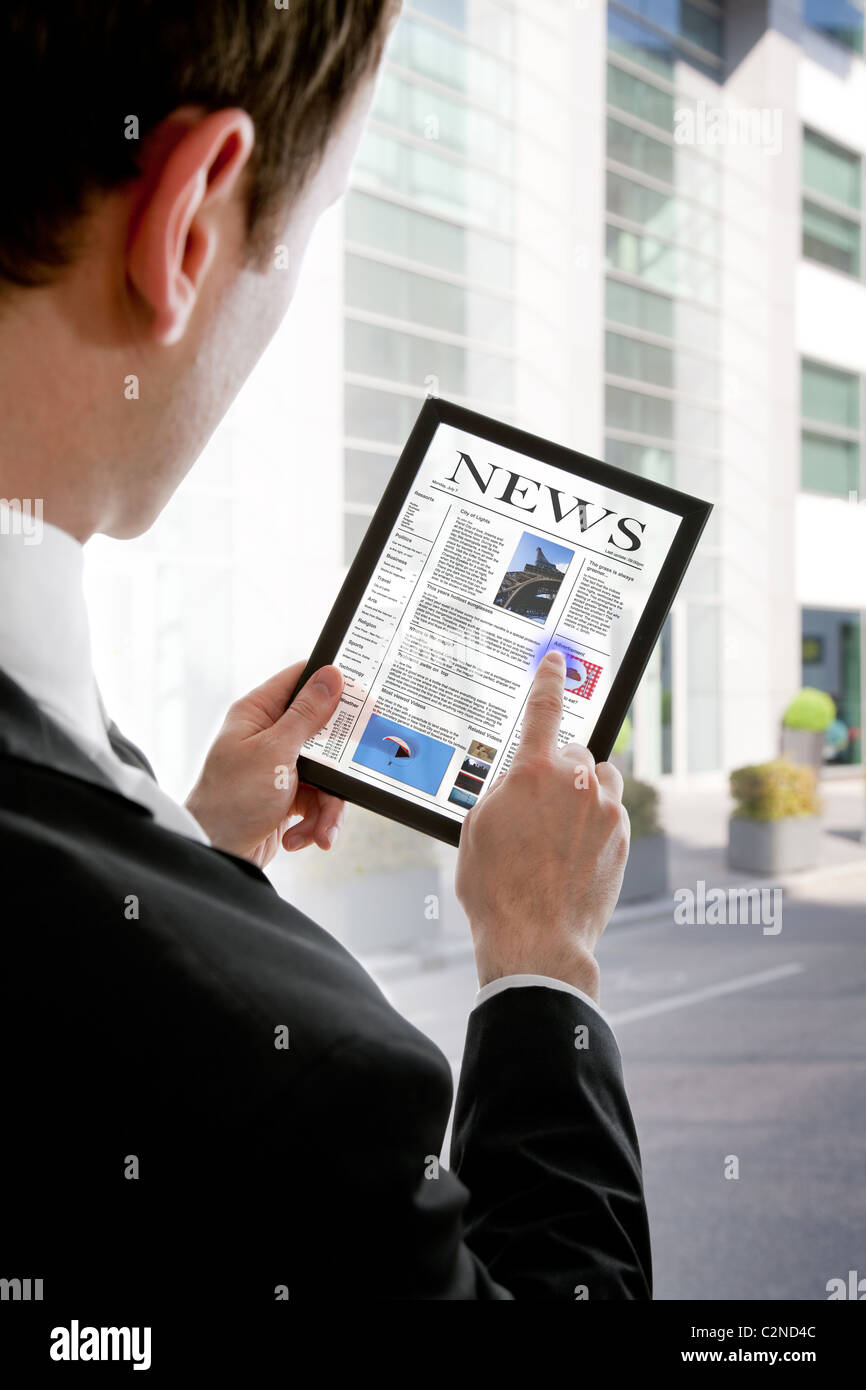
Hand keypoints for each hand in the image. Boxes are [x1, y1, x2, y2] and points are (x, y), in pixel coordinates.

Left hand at [185, 661, 345, 868]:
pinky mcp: (286, 795)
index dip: (331, 683)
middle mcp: (268, 736)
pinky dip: (315, 822)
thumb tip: (331, 676)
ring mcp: (279, 766)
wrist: (217, 853)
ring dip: (327, 806)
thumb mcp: (275, 751)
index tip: (362, 693)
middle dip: (337, 763)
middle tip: (352, 769)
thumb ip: (306, 715)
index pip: (299, 680)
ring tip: (322, 830)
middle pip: (322, 732)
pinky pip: (317, 800)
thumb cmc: (232, 799)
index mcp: (258, 713)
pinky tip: (300, 836)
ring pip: (325, 773)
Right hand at [455, 650, 628, 1001]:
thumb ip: (501, 790)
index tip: (556, 659)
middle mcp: (575, 782)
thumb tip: (520, 780)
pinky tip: (571, 855)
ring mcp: (605, 808)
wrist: (537, 938)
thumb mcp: (477, 829)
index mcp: (532, 772)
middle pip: (572, 754)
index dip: (548, 679)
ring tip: (556, 830)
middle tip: (534, 809)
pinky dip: (593, 823)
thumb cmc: (496, 888)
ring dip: (581, 792)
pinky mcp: (622, 835)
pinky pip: (609, 812)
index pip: (543, 709)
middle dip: (556, 771)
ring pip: (598, 780)